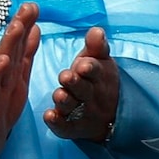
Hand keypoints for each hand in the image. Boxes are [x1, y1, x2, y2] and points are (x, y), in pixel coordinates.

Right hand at [0, 2, 39, 158]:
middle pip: (9, 47)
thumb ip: (25, 54)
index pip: (18, 43)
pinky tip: (1, 61)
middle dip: (18, 26)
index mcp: (9, 69)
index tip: (33, 6)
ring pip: (0, 62)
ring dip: (7, 44)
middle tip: (28, 7)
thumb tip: (34, 28)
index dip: (25, 25)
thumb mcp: (17, 78)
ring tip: (16, 26)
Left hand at [44, 26, 118, 140]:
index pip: (96, 70)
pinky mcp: (73, 127)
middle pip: (83, 89)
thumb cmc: (96, 78)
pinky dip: (58, 123)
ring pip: (72, 106)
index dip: (90, 68)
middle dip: (75, 83)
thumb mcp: (98, 60)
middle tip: (66, 76)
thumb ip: (96, 47)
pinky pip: (66, 127)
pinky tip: (48, 116)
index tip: (83, 64)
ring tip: (58, 94)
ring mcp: (82, 112)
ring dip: (65, 100)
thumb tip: (97, 30)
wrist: (110, 112)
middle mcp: (90, 94)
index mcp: (97, 75)